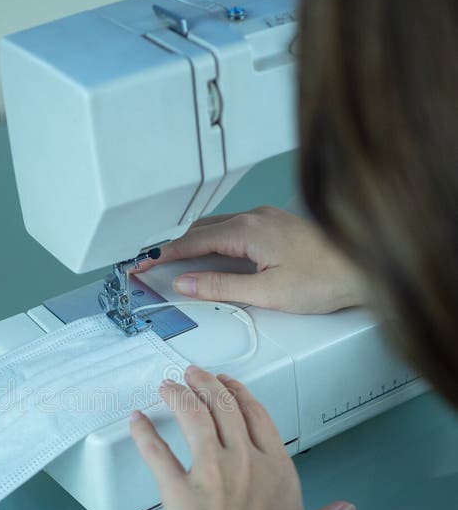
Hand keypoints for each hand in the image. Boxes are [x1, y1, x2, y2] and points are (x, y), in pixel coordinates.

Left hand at [130, 366, 355, 509]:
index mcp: (279, 474)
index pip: (260, 419)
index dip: (243, 396)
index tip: (232, 386)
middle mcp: (246, 463)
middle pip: (225, 408)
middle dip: (209, 385)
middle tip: (196, 374)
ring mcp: (210, 472)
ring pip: (195, 418)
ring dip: (181, 396)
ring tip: (169, 384)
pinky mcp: (178, 488)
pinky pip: (157, 452)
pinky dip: (144, 433)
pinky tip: (136, 420)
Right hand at [140, 206, 366, 313]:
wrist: (365, 266)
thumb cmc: (327, 278)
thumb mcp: (267, 291)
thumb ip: (222, 286)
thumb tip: (188, 283)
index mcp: (248, 230)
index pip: (192, 242)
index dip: (163, 255)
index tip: (143, 264)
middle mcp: (256, 217)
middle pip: (201, 230)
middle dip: (174, 247)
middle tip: (152, 265)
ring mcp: (267, 219)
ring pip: (218, 227)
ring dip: (195, 243)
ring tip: (177, 264)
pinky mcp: (277, 226)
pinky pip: (234, 228)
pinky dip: (215, 241)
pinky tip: (215, 256)